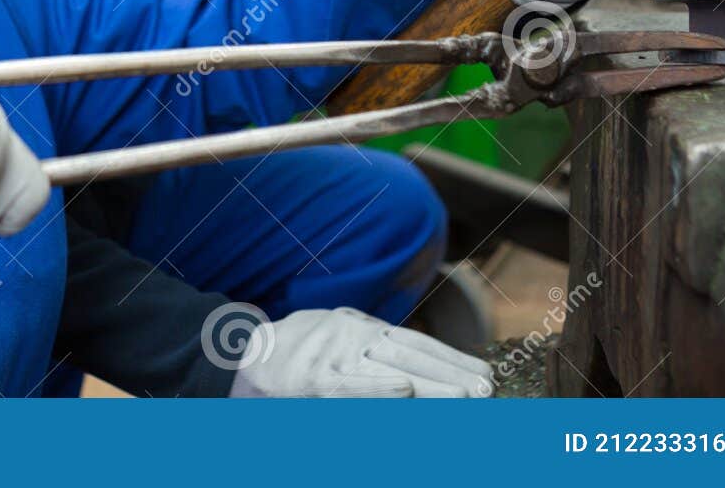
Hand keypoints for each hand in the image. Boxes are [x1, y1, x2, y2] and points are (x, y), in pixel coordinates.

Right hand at [228, 307, 494, 397]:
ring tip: (467, 398)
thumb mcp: (334, 346)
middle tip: (488, 390)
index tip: (485, 374)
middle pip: (409, 354)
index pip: (412, 342)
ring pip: (389, 370)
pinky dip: (377, 389)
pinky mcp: (310, 380)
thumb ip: (371, 360)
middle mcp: (347, 335)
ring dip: (431, 386)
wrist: (236, 360)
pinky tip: (405, 392)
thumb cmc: (292, 361)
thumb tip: (420, 380)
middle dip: (452, 374)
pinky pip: (348, 387)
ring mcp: (329, 356)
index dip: (450, 359)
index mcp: (356, 326)